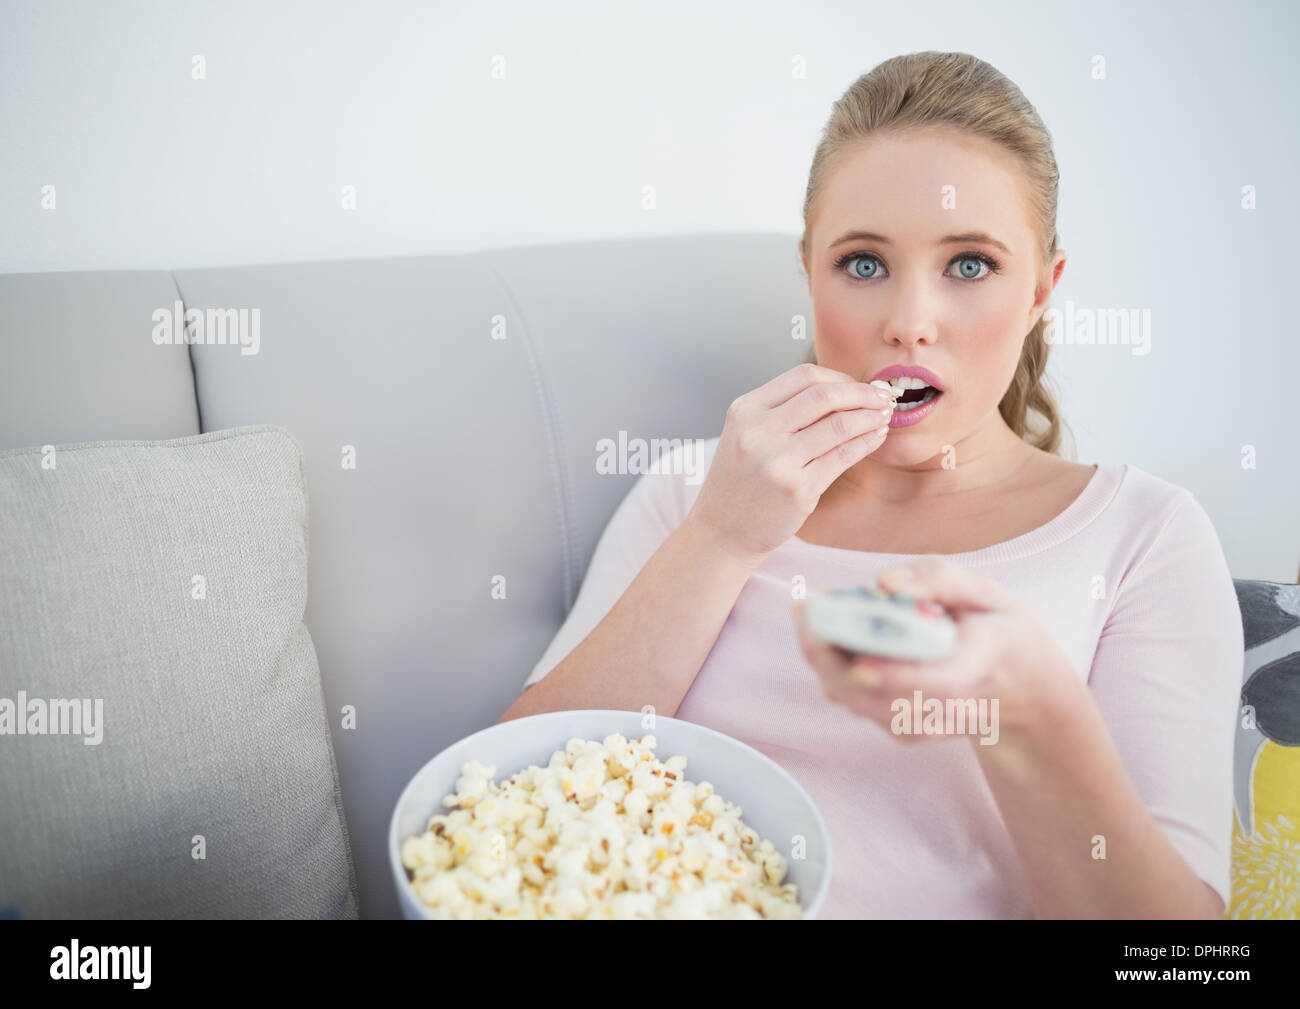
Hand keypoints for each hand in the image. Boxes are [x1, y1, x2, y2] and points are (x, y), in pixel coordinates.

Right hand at [685, 362, 895, 561]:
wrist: (720, 531)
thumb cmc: (739, 483)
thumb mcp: (746, 435)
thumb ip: (783, 411)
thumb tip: (842, 391)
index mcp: (745, 410)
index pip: (803, 376)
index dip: (839, 377)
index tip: (857, 386)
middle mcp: (758, 431)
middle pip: (824, 395)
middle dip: (861, 393)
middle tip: (881, 397)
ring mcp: (777, 461)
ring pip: (839, 425)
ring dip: (869, 417)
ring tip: (883, 416)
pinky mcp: (797, 489)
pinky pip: (842, 457)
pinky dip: (866, 443)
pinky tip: (875, 438)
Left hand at [792, 556, 1075, 743]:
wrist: (1019, 687)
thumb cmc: (997, 629)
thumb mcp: (987, 592)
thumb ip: (938, 580)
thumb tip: (883, 583)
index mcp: (981, 666)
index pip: (940, 684)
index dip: (898, 677)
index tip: (859, 665)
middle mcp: (952, 706)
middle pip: (884, 701)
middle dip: (834, 661)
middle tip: (805, 611)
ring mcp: (926, 723)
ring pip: (862, 706)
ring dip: (825, 662)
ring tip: (809, 614)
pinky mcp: (904, 728)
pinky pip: (858, 704)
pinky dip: (833, 671)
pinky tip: (826, 635)